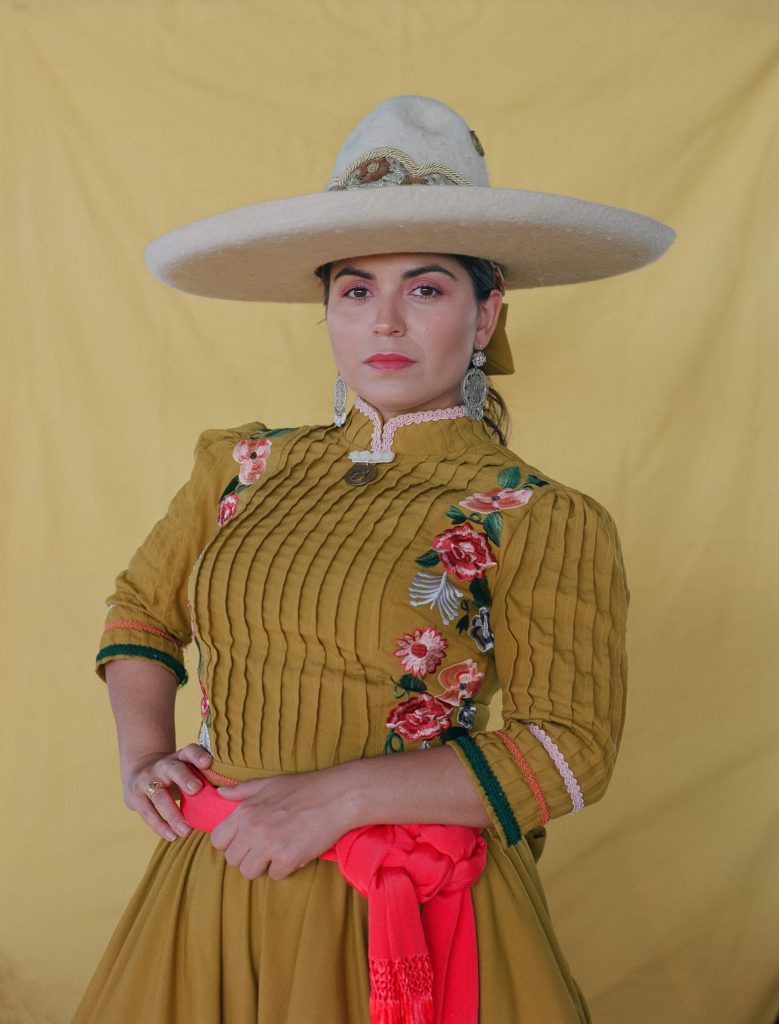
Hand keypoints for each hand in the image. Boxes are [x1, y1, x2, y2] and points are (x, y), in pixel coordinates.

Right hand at [123, 743, 212, 841]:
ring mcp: (148, 780)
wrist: (140, 773)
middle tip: (197, 789)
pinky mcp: (136, 796)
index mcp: (181, 757)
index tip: (208, 763)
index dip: (198, 755)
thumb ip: (206, 777)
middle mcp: (164, 765)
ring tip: (186, 830)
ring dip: (173, 814)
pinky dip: (160, 826)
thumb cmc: (176, 775)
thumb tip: (235, 795)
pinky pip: (148, 812)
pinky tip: (172, 836)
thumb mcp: (188, 769)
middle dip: (185, 778)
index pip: (190, 751)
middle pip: (174, 769)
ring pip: (159, 796)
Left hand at [210, 770, 355, 880]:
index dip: (231, 843)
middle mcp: (252, 829)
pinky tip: (295, 851)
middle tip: (267, 845)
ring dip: (263, 865)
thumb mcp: (269, 784)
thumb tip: (220, 793)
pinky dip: (284, 868)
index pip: (218, 841)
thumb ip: (242, 790)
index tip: (246, 840)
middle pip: (233, 860)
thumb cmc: (303, 788)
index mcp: (244, 812)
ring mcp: (269, 845)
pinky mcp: (288, 858)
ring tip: (279, 850)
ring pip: (249, 872)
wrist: (337, 796)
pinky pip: (274, 876)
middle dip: (248, 856)